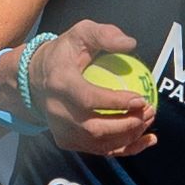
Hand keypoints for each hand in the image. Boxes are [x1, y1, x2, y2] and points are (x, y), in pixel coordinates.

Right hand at [31, 20, 154, 156]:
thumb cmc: (64, 53)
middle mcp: (56, 111)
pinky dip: (125, 148)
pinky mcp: (66, 141)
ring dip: (129, 137)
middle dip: (127, 124)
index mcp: (60, 83)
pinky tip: (147, 140)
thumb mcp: (81, 33)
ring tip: (149, 121)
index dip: (116, 103)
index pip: (88, 99)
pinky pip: (99, 150)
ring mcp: (60, 130)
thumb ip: (105, 35)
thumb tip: (131, 44)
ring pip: (99, 144)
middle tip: (150, 111)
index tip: (141, 99)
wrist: (33, 77)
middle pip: (95, 128)